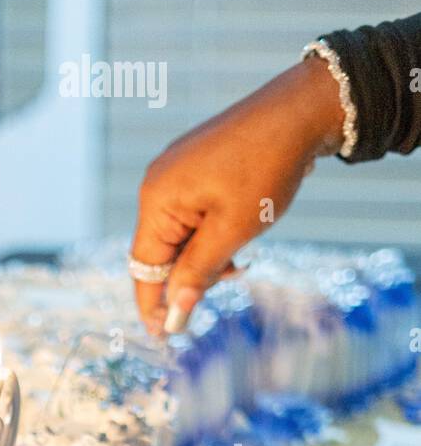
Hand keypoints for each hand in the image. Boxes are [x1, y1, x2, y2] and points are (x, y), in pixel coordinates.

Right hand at [130, 56, 345, 336]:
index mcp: (157, 200)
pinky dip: (210, 233)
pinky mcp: (194, 166)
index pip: (143, 266)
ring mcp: (174, 172)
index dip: (152, 304)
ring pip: (179, 235)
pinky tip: (237, 233)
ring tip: (241, 255)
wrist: (302, 109)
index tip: (163, 336)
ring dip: (204, 255)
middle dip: (188, 275)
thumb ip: (198, 273)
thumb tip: (174, 313)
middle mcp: (157, 185)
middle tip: (228, 282)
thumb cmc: (267, 168)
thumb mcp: (233, 230)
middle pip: (160, 251)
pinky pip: (191, 214)